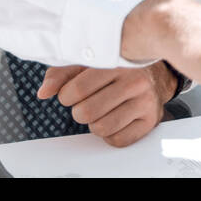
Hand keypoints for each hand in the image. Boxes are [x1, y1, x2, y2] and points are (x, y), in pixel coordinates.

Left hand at [36, 62, 174, 147]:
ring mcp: (145, 100)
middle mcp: (135, 79)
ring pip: (101, 128)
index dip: (66, 95)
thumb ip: (62, 73)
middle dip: (79, 110)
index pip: (77, 89)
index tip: (72, 91)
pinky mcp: (150, 119)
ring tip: (102, 110)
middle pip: (86, 112)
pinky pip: (117, 140)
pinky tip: (115, 118)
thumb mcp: (88, 62)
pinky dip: (110, 134)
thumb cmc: (116, 67)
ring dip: (94, 123)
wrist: (156, 74)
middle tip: (88, 101)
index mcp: (117, 61)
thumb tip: (44, 92)